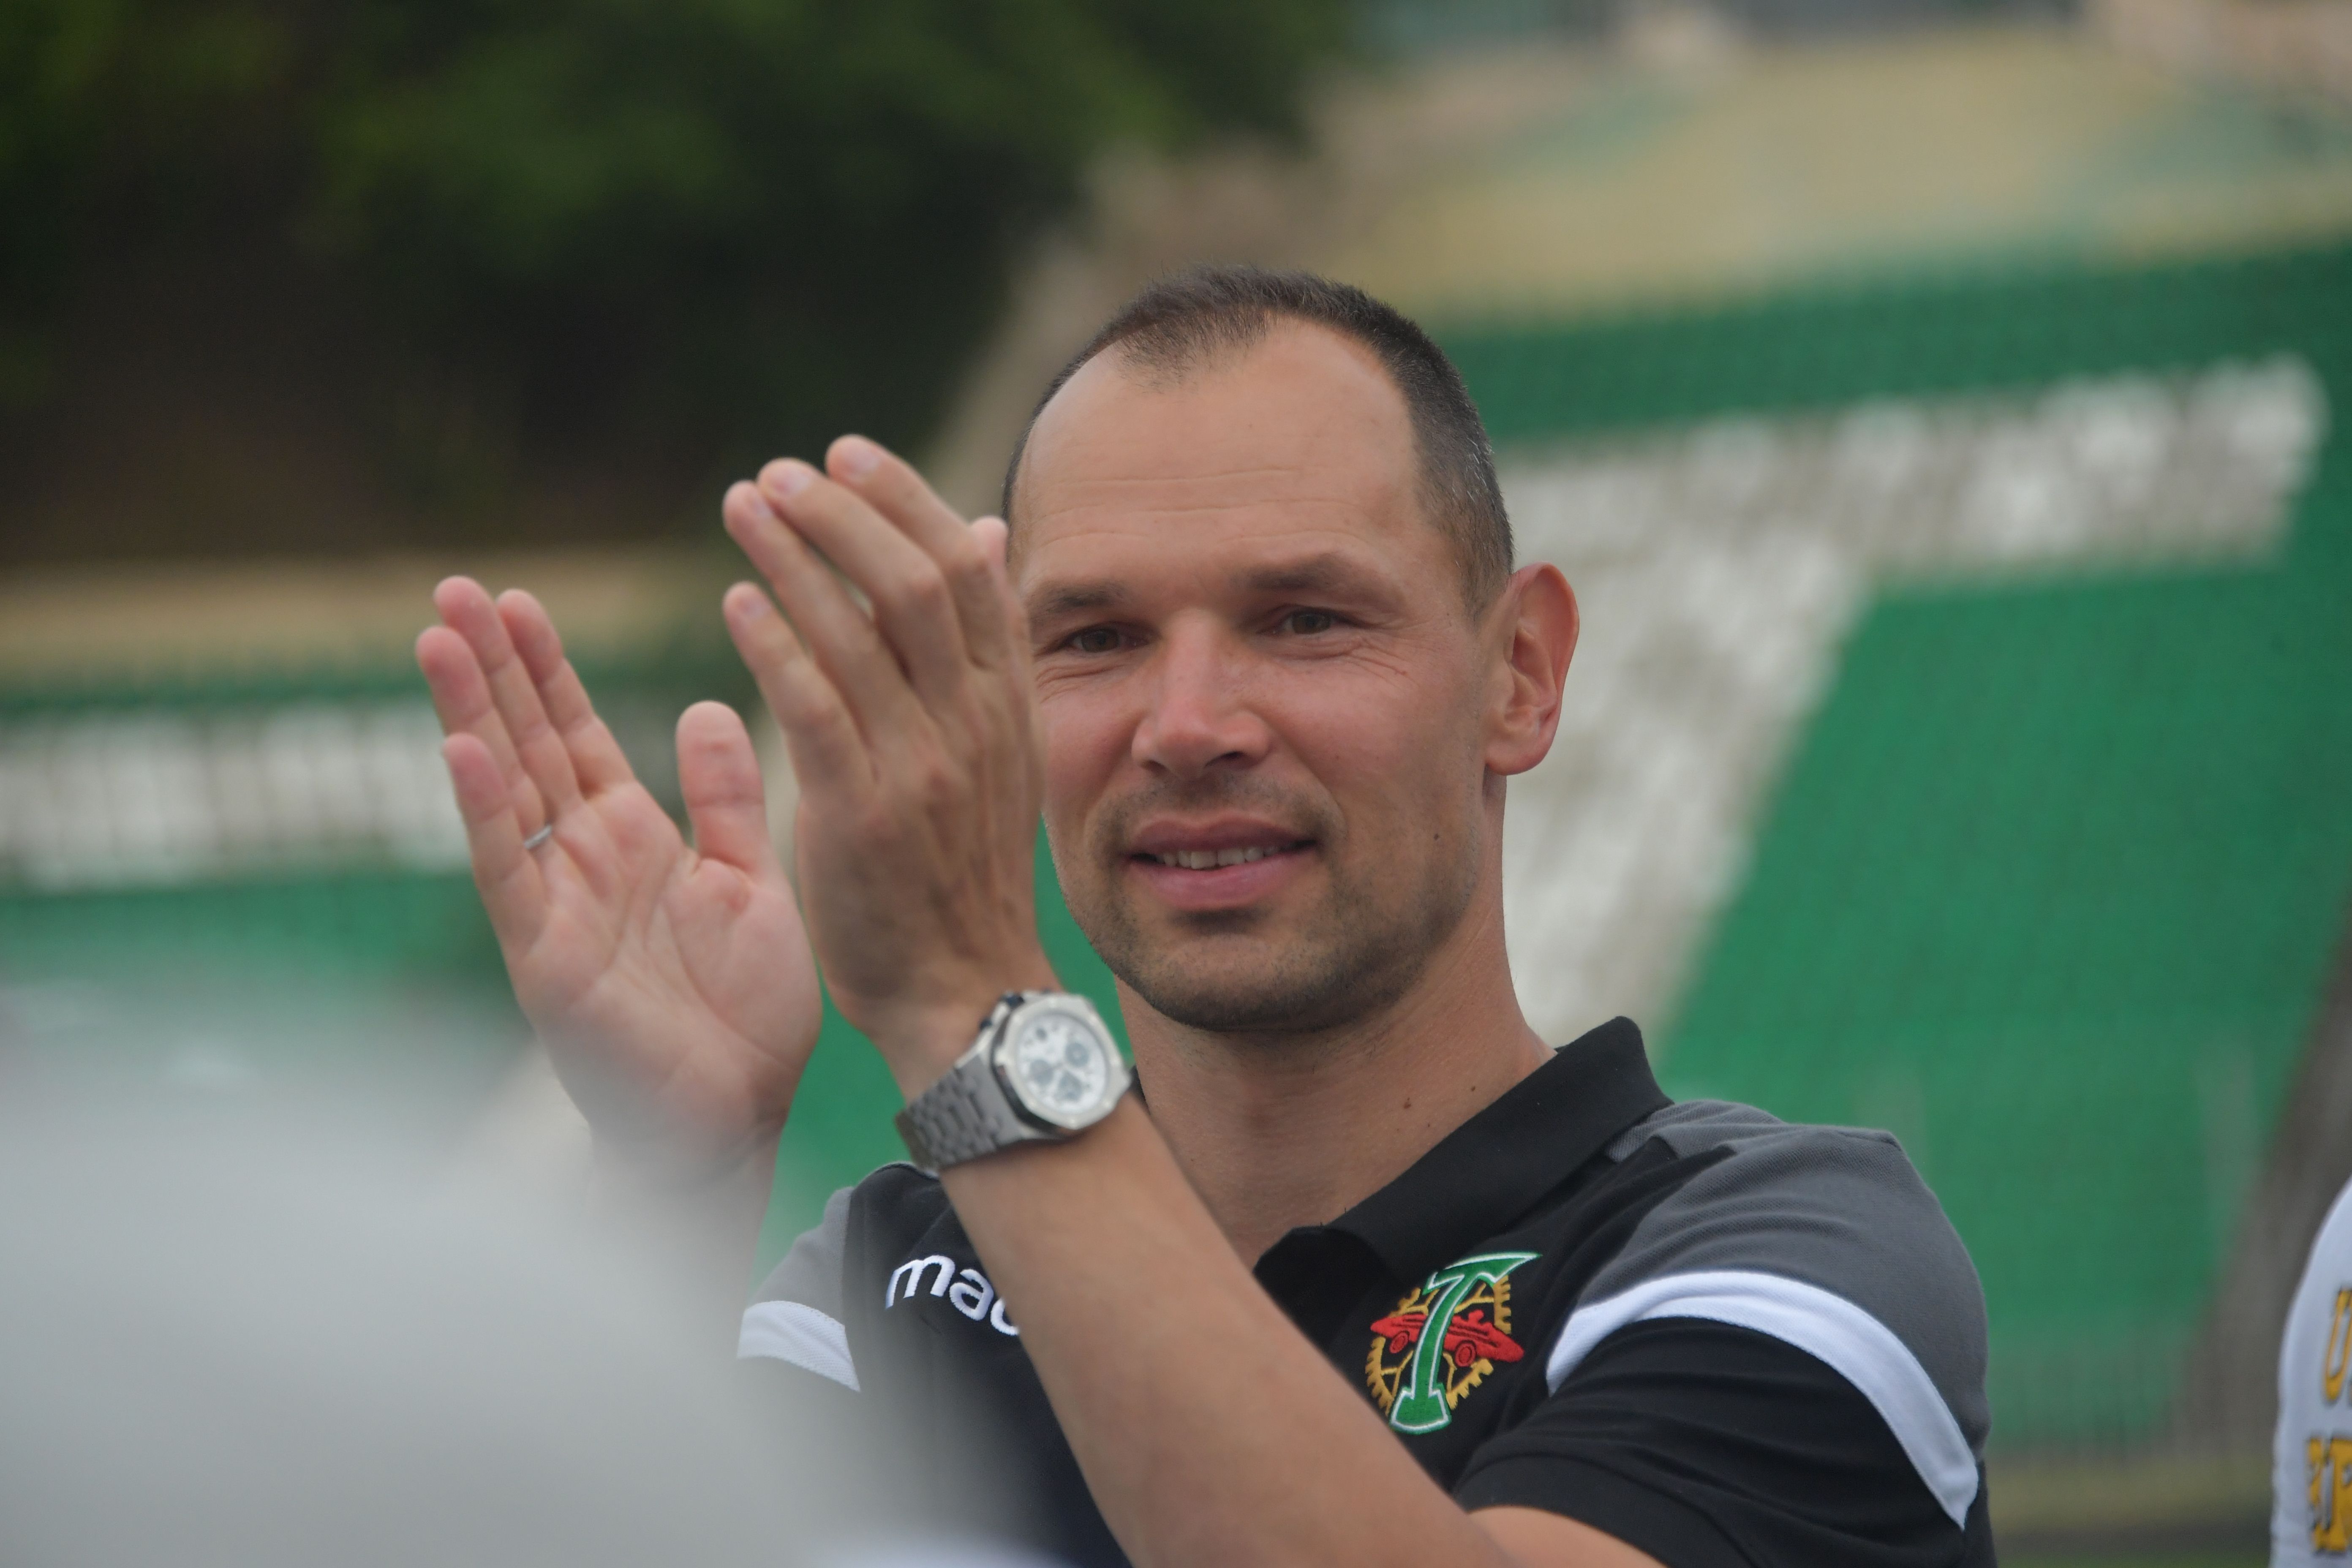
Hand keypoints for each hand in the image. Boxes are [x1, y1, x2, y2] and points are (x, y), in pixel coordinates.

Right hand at [416, 578, 820, 1175]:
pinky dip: (486, 813)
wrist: (738, 1118)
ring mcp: (557, 907)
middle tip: (452, 587)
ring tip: (438, 638)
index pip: (577, 734)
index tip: (518, 597)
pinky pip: (512, 874)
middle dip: (492, 667)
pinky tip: (464, 749)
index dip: (546, 668)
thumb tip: (705, 705)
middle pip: (527, 744)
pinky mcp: (548, 958)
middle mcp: (584, 862)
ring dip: (471, 715)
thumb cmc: (743, 1014)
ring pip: (504, 793)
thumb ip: (725, 798)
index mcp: (634, 839)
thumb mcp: (748, 881)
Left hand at [718, 436, 1055, 1095]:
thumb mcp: (998, 752)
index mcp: (1008, 704)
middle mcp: (975, 724)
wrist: (964, 990)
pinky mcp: (864, 813)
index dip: (906, 499)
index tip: (847, 452)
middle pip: (917, 581)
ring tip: (744, 505)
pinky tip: (737, 598)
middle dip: (847, 512)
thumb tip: (982, 527)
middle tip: (782, 470)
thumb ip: (984, 647)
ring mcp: (924, 767)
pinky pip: (817, 705)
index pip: (968, 571)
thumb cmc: (963, 870)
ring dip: (797, 555)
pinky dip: (776, 641)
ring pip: (863, 629)